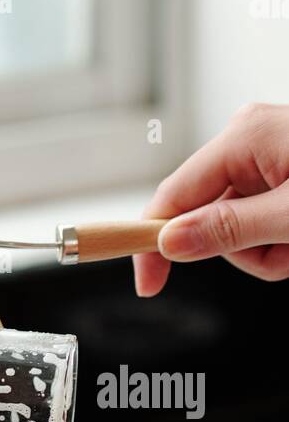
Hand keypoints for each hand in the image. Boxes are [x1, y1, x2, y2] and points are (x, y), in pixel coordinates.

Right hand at [135, 102, 288, 295]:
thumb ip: (231, 228)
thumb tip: (170, 242)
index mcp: (243, 137)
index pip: (174, 195)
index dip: (154, 242)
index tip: (146, 284)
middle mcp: (248, 139)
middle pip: (209, 215)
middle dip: (245, 249)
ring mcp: (266, 153)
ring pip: (237, 223)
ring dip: (270, 249)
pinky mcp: (283, 169)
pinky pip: (259, 216)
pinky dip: (282, 238)